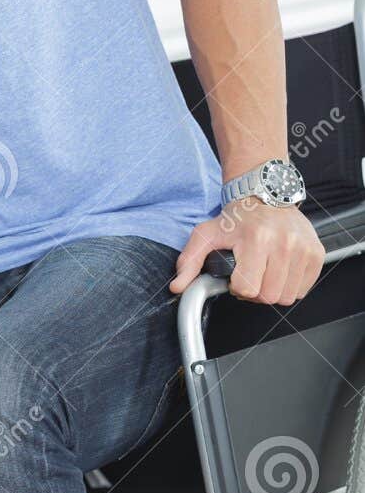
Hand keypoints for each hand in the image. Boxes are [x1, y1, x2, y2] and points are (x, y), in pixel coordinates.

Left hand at [169, 199, 323, 304]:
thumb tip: (177, 287)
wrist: (265, 195)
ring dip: (273, 291)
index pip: (248, 289)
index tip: (236, 277)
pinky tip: (279, 272)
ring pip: (287, 296)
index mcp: (256, 240)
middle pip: (268, 296)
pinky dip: (290, 286)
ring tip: (264, 274)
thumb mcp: (206, 235)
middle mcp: (284, 244)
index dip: (238, 288)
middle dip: (255, 292)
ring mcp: (303, 249)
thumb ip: (189, 262)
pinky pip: (303, 289)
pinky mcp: (316, 253)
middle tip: (250, 277)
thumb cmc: (236, 218)